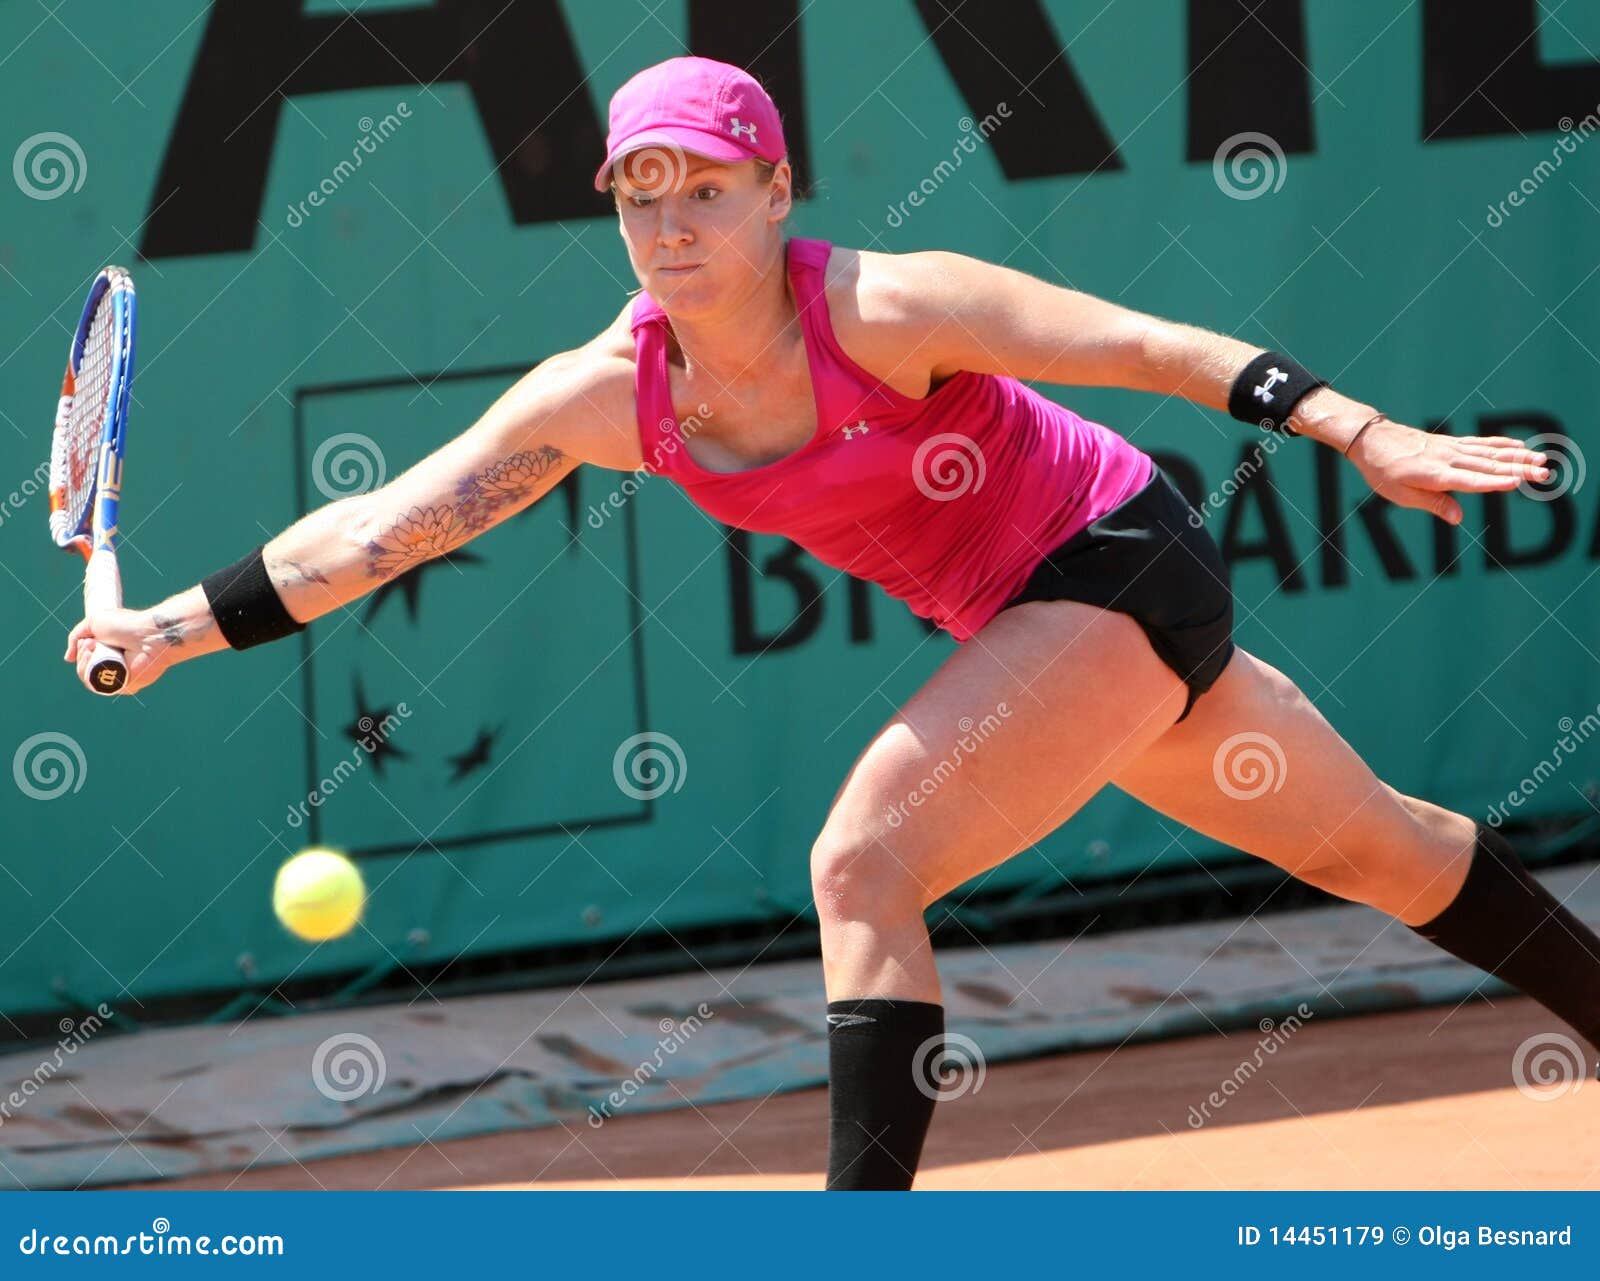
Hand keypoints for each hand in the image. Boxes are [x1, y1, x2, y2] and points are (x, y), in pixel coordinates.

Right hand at [63, 607, 180, 695]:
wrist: (148, 634)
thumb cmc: (126, 625)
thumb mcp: (93, 623)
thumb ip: (76, 637)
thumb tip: (68, 658)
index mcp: (108, 652)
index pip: (85, 660)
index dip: (81, 652)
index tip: (88, 640)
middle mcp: (114, 665)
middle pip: (84, 671)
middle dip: (82, 657)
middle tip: (91, 644)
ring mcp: (119, 677)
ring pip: (89, 680)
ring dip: (84, 665)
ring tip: (93, 650)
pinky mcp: (126, 687)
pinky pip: (100, 687)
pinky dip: (92, 675)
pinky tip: (96, 660)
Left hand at [1345, 418, 1550, 524]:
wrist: (1372, 439)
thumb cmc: (1383, 472)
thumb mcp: (1400, 495)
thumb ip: (1433, 504)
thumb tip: (1458, 518)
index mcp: (1435, 475)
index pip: (1470, 480)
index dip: (1493, 482)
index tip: (1517, 482)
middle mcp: (1448, 459)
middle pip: (1488, 466)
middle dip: (1518, 469)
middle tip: (1544, 474)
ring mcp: (1451, 448)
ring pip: (1490, 452)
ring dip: (1517, 456)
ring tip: (1541, 460)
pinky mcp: (1451, 442)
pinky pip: (1481, 443)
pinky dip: (1501, 443)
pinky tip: (1519, 444)